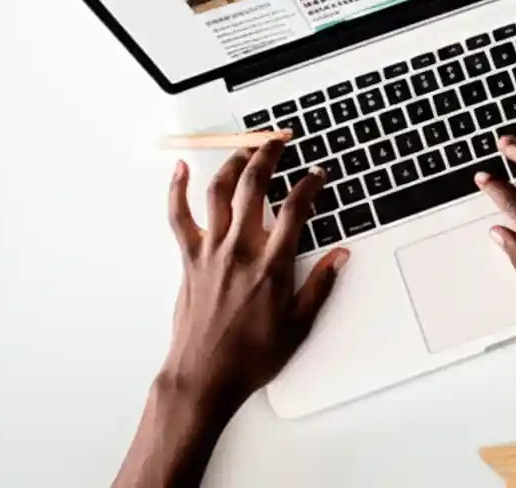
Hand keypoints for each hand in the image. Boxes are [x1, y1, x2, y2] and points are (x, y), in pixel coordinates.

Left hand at [162, 143, 349, 408]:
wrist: (204, 376)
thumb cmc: (251, 356)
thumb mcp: (300, 325)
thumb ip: (320, 285)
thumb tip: (340, 256)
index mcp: (271, 266)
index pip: (295, 209)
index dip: (309, 185)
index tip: (318, 174)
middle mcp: (240, 250)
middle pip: (254, 187)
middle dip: (269, 155)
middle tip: (280, 138)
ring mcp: (210, 251)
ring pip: (218, 192)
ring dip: (232, 163)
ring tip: (246, 148)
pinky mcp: (189, 259)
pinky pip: (178, 217)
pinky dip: (175, 190)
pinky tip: (178, 169)